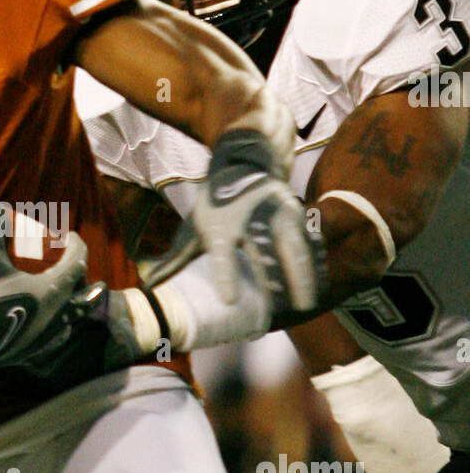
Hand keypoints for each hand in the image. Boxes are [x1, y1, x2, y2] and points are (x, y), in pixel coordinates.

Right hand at [0, 229, 89, 370]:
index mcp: (51, 291)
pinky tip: (52, 329)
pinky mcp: (27, 352)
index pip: (76, 264)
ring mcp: (42, 338)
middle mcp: (54, 316)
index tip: (72, 237)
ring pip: (70, 322)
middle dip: (90, 288)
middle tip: (95, 280)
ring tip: (77, 304)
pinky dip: (57, 328)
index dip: (77, 247)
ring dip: (76, 309)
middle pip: (83, 299)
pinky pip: (52, 339)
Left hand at [146, 129, 325, 312]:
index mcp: (219, 224)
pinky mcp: (293, 209)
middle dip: (276, 278)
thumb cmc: (216, 204)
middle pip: (264, 248)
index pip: (222, 252)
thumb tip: (151, 284)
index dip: (225, 275)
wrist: (242, 162)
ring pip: (291, 243)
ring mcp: (273, 210)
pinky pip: (306, 237)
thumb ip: (178, 259)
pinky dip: (313, 260)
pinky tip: (320, 282)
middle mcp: (248, 216)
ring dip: (301, 273)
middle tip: (286, 310)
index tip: (230, 300)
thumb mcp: (195, 227)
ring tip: (307, 303)